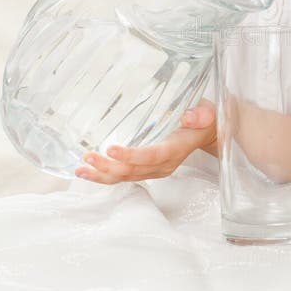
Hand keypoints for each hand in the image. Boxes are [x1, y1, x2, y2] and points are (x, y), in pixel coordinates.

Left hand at [74, 101, 216, 184]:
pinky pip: (125, 176)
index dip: (131, 156)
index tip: (111, 149)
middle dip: (109, 167)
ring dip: (103, 175)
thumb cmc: (205, 120)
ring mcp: (155, 170)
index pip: (151, 156)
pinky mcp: (148, 170)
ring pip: (126, 177)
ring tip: (81, 170)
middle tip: (88, 158)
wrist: (207, 133)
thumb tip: (190, 116)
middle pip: (133, 171)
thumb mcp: (208, 112)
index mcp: (175, 150)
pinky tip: (90, 171)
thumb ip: (200, 115)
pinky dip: (107, 175)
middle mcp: (163, 165)